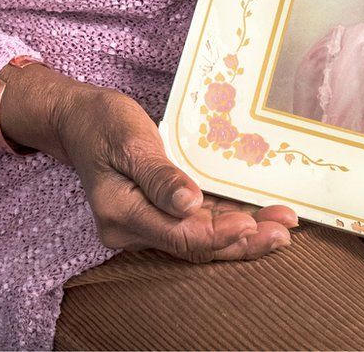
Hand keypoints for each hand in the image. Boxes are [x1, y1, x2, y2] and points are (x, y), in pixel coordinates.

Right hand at [52, 81, 297, 262]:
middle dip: (243, 240)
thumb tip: (190, 204)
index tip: (252, 225)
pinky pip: (196, 223)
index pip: (179, 235)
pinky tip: (258, 217)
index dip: (218, 234)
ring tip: (282, 225)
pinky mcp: (159, 213)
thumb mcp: (130, 140)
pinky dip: (227, 220)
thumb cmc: (102, 123)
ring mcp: (146, 224)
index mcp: (121, 214)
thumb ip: (159, 175)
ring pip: (200, 236)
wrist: (79, 121)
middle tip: (283, 231)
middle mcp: (134, 229)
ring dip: (242, 233)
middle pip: (195, 243)